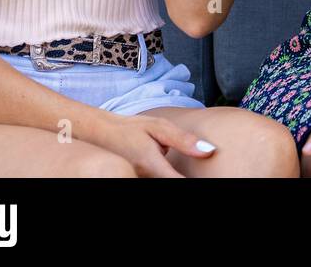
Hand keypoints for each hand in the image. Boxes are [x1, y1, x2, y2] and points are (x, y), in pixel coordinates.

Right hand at [81, 113, 216, 176]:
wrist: (99, 133)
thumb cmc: (132, 128)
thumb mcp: (159, 127)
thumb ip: (183, 140)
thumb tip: (209, 151)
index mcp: (152, 166)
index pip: (179, 182)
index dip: (193, 181)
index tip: (210, 176)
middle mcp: (143, 179)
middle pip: (172, 183)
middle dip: (183, 177)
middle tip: (177, 154)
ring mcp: (136, 181)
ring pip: (164, 182)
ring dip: (173, 175)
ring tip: (169, 157)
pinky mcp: (135, 180)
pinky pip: (156, 181)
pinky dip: (164, 175)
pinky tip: (167, 166)